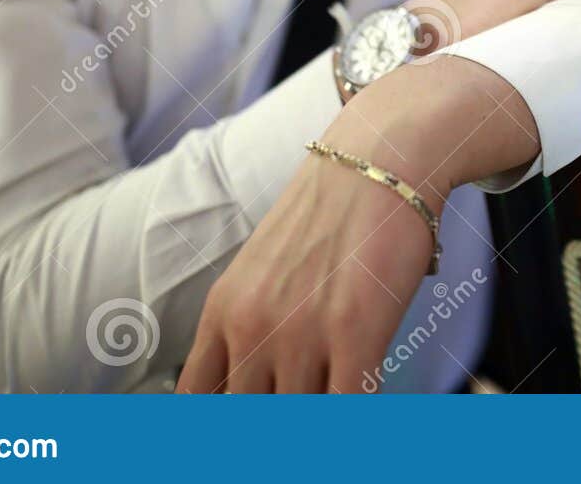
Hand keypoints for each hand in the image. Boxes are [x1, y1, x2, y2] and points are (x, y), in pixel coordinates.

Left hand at [177, 56, 536, 393]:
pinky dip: (355, 420)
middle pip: (249, 417)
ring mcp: (301, 334)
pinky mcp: (355, 334)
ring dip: (321, 411)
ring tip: (341, 389)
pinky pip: (346, 411)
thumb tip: (256, 381)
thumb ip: (253, 323)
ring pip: (299, 419)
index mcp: (224, 310)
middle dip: (278, 414)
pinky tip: (367, 398)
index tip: (255, 407)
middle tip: (307, 393)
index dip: (221, 423)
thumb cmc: (336, 209)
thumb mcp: (268, 265)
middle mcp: (252, 326)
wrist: (382, 157)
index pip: (197, 401)